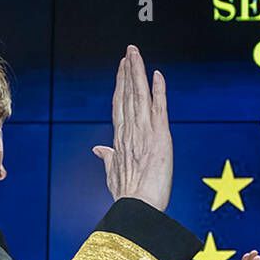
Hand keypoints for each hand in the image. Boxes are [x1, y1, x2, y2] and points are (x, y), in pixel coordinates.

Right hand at [91, 45, 171, 210]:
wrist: (138, 208)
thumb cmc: (127, 197)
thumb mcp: (113, 175)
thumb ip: (107, 158)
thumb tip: (99, 150)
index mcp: (120, 140)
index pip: (120, 106)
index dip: (120, 86)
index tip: (122, 69)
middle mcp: (130, 132)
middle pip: (127, 95)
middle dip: (128, 71)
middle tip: (129, 52)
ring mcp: (144, 133)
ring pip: (139, 96)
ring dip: (138, 73)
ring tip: (136, 54)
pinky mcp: (160, 137)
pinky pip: (159, 108)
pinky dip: (158, 91)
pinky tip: (157, 74)